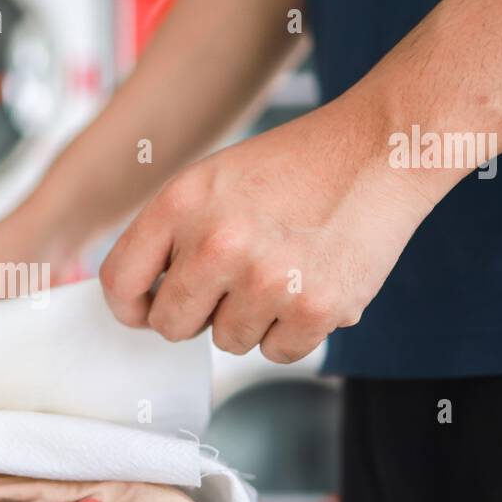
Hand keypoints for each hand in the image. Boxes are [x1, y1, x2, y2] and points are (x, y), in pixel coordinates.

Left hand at [99, 97, 443, 362]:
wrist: (380, 149)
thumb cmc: (295, 167)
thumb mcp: (212, 181)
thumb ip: (170, 237)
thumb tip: (140, 303)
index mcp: (180, 205)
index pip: (120, 282)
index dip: (130, 306)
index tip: (144, 310)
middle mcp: (217, 243)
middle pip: (170, 325)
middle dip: (195, 314)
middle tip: (229, 285)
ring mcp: (266, 279)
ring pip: (227, 342)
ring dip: (250, 318)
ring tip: (282, 269)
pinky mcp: (314, 308)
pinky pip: (277, 352)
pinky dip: (292, 330)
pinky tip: (310, 283)